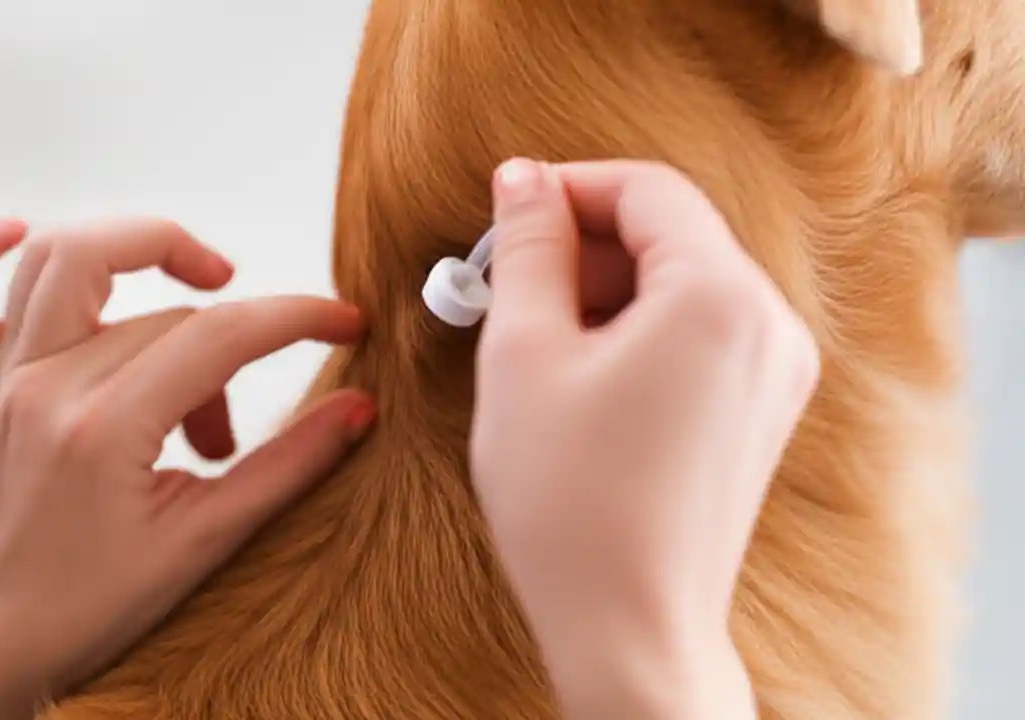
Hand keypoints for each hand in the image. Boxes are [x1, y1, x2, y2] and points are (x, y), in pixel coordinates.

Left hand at [0, 217, 375, 719]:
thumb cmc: (83, 609)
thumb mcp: (201, 546)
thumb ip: (286, 468)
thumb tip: (358, 409)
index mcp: (103, 428)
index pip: (221, 333)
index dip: (297, 316)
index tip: (346, 324)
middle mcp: (46, 385)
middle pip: (164, 310)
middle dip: (232, 343)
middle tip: (240, 407)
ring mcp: (6, 377)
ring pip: (67, 257)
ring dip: (142, 249)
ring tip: (198, 288)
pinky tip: (18, 233)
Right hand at [471, 160, 818, 717]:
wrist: (630, 630)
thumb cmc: (570, 504)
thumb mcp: (523, 356)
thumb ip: (525, 250)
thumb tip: (521, 180)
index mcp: (719, 298)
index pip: (647, 190)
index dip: (567, 188)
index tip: (505, 213)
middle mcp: (769, 325)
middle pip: (671, 234)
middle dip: (583, 242)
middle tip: (505, 279)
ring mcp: (775, 372)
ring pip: (684, 283)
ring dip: (606, 286)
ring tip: (534, 331)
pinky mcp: (760, 412)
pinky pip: (700, 333)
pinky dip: (638, 328)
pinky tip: (579, 369)